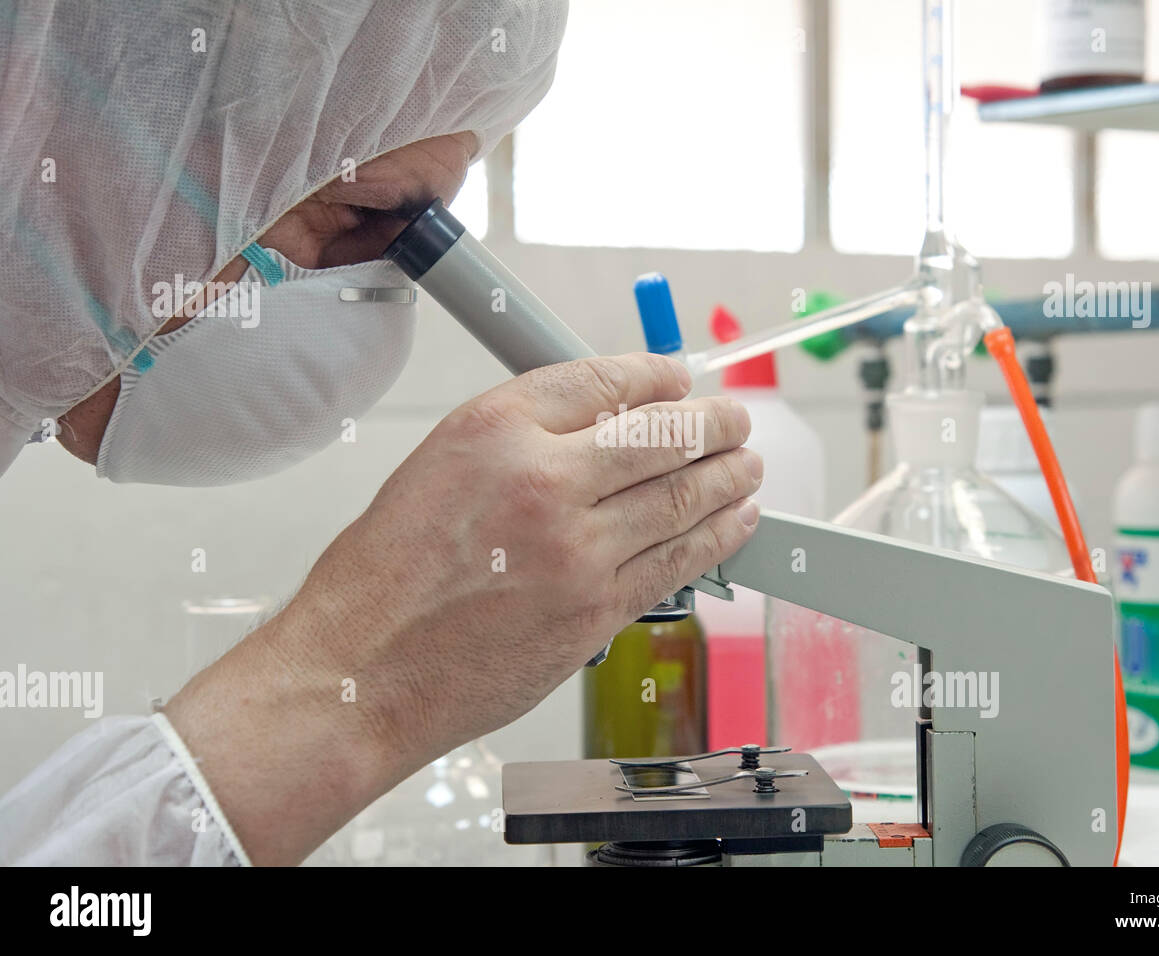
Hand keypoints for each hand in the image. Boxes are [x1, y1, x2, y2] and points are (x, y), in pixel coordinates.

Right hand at [166, 353, 761, 862]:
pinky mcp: (597, 611)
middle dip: (713, 424)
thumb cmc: (383, 577)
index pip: (603, 380)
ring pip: (683, 499)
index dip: (655, 374)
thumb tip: (601, 426)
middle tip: (734, 420)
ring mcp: (577, 551)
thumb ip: (519, 438)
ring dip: (729, 478)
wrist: (361, 670)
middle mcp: (543, 480)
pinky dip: (717, 538)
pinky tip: (736, 524)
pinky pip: (678, 564)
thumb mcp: (437, 466)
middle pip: (662, 436)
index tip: (678, 376)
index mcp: (493, 430)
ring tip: (747, 466)